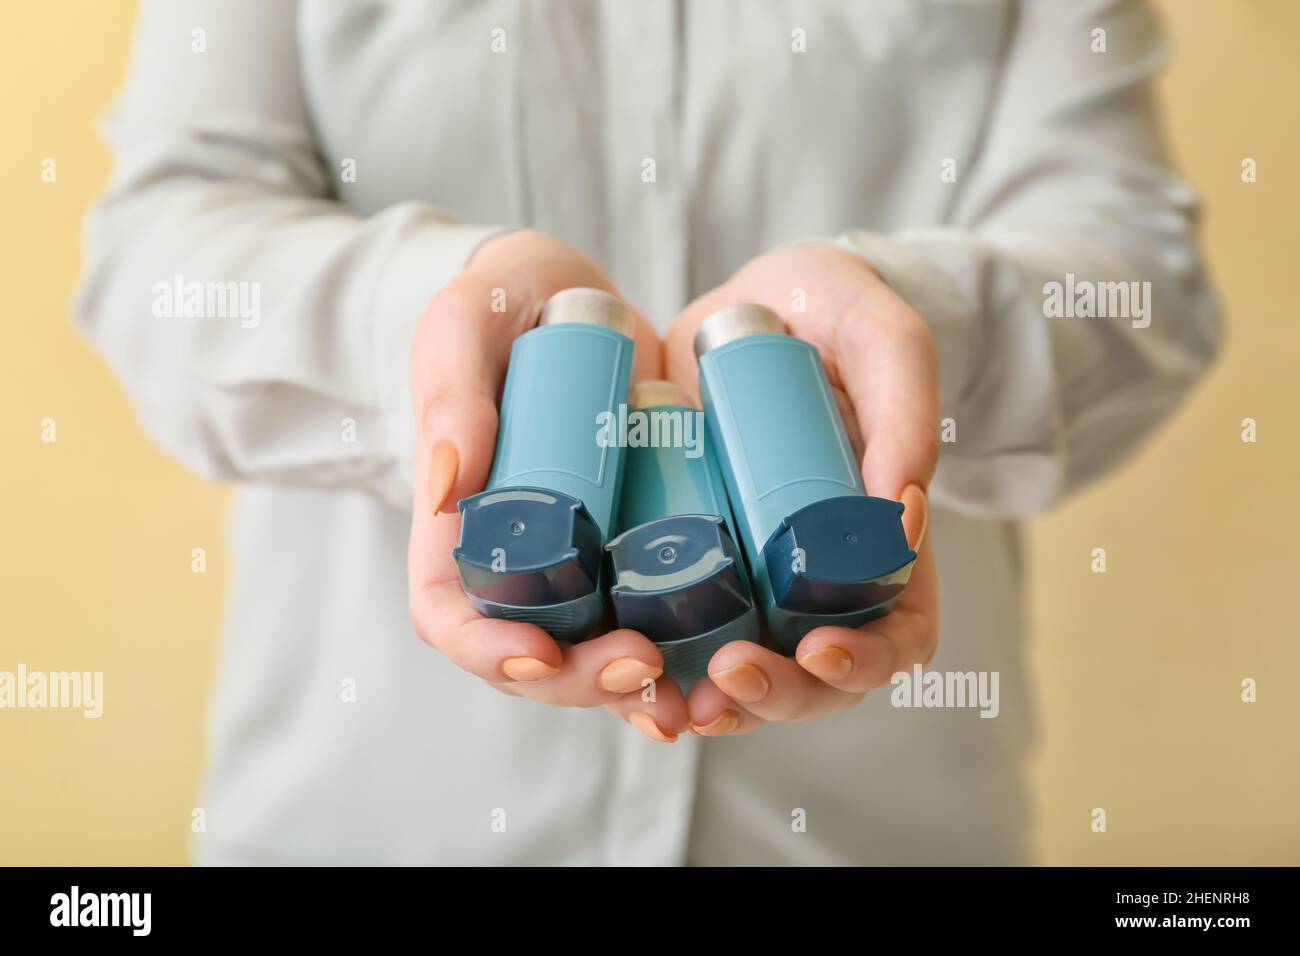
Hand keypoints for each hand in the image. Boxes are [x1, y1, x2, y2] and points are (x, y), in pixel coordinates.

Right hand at [407, 230, 687, 741]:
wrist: (568, 294)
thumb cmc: (500, 303)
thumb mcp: (465, 326)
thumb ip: (448, 390)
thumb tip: (445, 492)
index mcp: (456, 524)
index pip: (450, 614)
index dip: (487, 649)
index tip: (542, 653)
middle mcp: (516, 560)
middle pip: (532, 653)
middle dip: (583, 680)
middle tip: (648, 665)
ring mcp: (579, 562)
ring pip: (597, 651)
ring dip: (639, 690)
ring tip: (697, 693)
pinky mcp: (635, 548)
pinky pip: (655, 618)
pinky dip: (687, 655)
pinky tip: (729, 664)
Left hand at [664, 243, 939, 735]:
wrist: (754, 304)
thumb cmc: (837, 314)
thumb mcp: (883, 340)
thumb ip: (906, 408)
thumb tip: (901, 517)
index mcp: (884, 549)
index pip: (895, 639)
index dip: (864, 664)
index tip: (819, 649)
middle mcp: (816, 581)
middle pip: (811, 678)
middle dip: (775, 695)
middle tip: (730, 673)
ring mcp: (749, 580)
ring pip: (736, 673)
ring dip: (706, 701)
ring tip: (669, 700)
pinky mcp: (687, 563)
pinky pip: (672, 634)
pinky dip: (648, 667)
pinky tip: (618, 667)